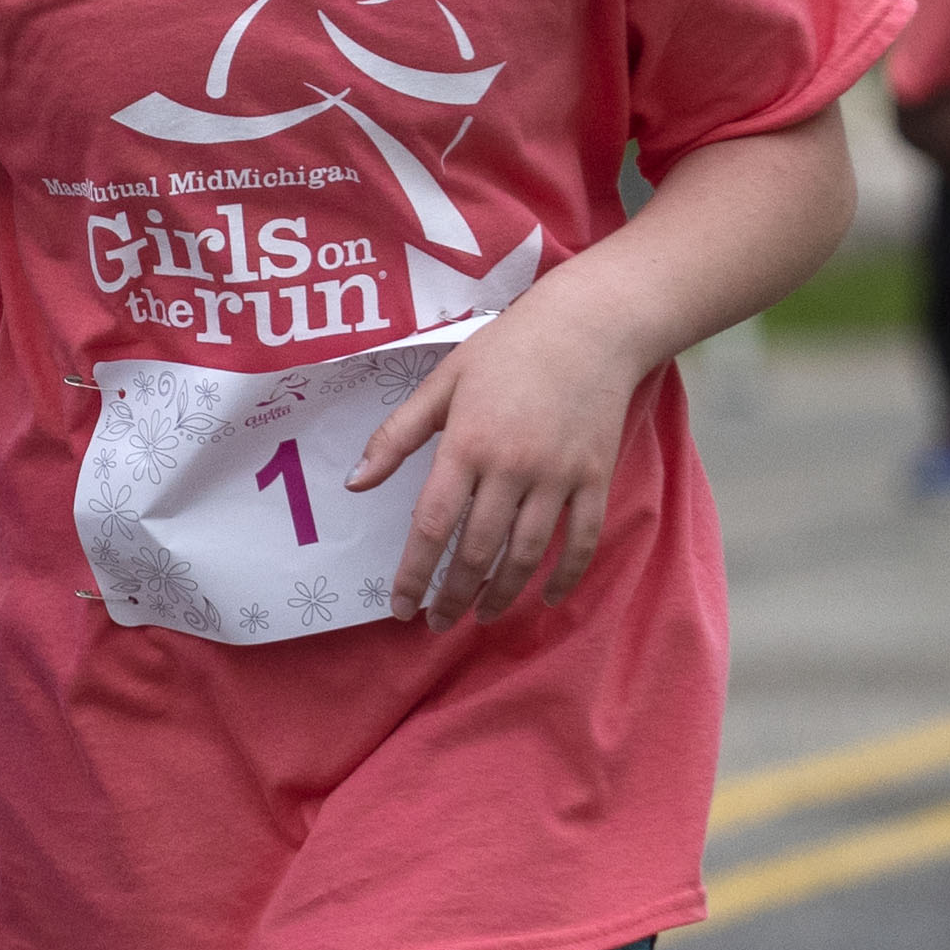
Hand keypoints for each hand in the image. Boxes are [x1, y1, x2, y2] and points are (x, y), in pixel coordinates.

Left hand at [349, 308, 641, 629]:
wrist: (589, 326)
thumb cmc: (507, 351)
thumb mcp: (442, 381)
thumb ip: (397, 434)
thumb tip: (355, 482)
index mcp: (467, 444)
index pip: (433, 526)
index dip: (413, 574)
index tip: (400, 607)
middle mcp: (512, 467)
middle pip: (478, 551)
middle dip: (453, 596)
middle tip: (437, 623)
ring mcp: (558, 476)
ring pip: (527, 554)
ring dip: (501, 594)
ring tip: (481, 615)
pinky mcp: (594, 478)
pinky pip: (582, 540)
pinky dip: (565, 576)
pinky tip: (544, 597)